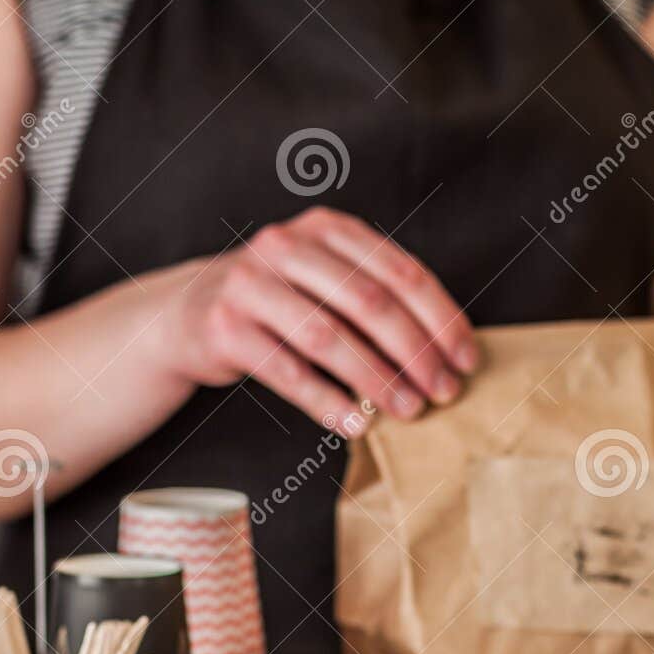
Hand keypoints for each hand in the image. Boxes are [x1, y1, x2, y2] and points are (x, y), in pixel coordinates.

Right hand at [173, 208, 478, 436]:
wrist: (187, 314)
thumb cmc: (277, 303)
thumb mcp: (324, 281)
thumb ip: (374, 298)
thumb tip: (445, 352)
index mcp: (326, 229)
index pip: (399, 271)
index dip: (440, 318)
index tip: (466, 360)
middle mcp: (287, 246)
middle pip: (369, 302)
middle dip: (415, 352)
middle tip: (443, 391)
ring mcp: (251, 284)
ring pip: (328, 336)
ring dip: (376, 379)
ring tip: (408, 411)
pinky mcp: (224, 327)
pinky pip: (286, 370)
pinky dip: (326, 401)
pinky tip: (357, 424)